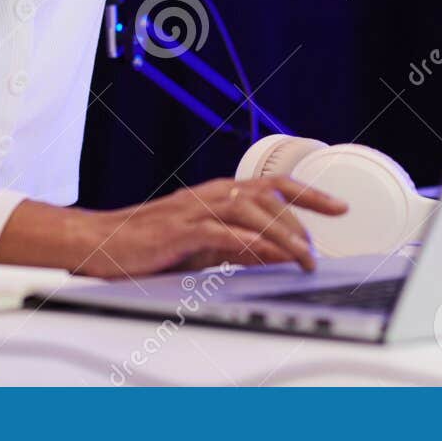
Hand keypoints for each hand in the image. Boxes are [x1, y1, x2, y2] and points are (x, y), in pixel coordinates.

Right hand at [56, 176, 347, 277]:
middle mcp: (211, 194)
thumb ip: (241, 246)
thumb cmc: (151, 244)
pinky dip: (246, 240)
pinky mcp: (179, 230)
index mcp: (219, 194)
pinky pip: (220, 231)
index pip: (274, 185)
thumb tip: (279, 253)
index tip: (340, 206)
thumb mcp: (204, 245)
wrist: (101, 242)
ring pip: (250, 209)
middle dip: (301, 221)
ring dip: (281, 232)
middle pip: (268, 195)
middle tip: (318, 250)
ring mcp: (195, 209)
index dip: (310, 193)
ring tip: (302, 256)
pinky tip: (264, 251)